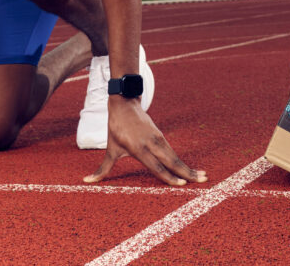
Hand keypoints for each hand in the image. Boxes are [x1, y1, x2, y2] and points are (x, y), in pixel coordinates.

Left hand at [83, 97, 206, 186]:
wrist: (124, 104)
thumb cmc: (116, 128)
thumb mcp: (110, 149)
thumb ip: (102, 168)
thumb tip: (86, 181)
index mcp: (139, 149)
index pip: (157, 167)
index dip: (169, 177)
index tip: (182, 184)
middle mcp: (152, 144)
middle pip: (173, 161)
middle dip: (188, 172)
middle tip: (203, 181)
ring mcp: (159, 139)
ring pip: (176, 156)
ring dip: (189, 167)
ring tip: (203, 176)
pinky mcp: (161, 136)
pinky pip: (173, 152)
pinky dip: (182, 161)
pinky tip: (191, 169)